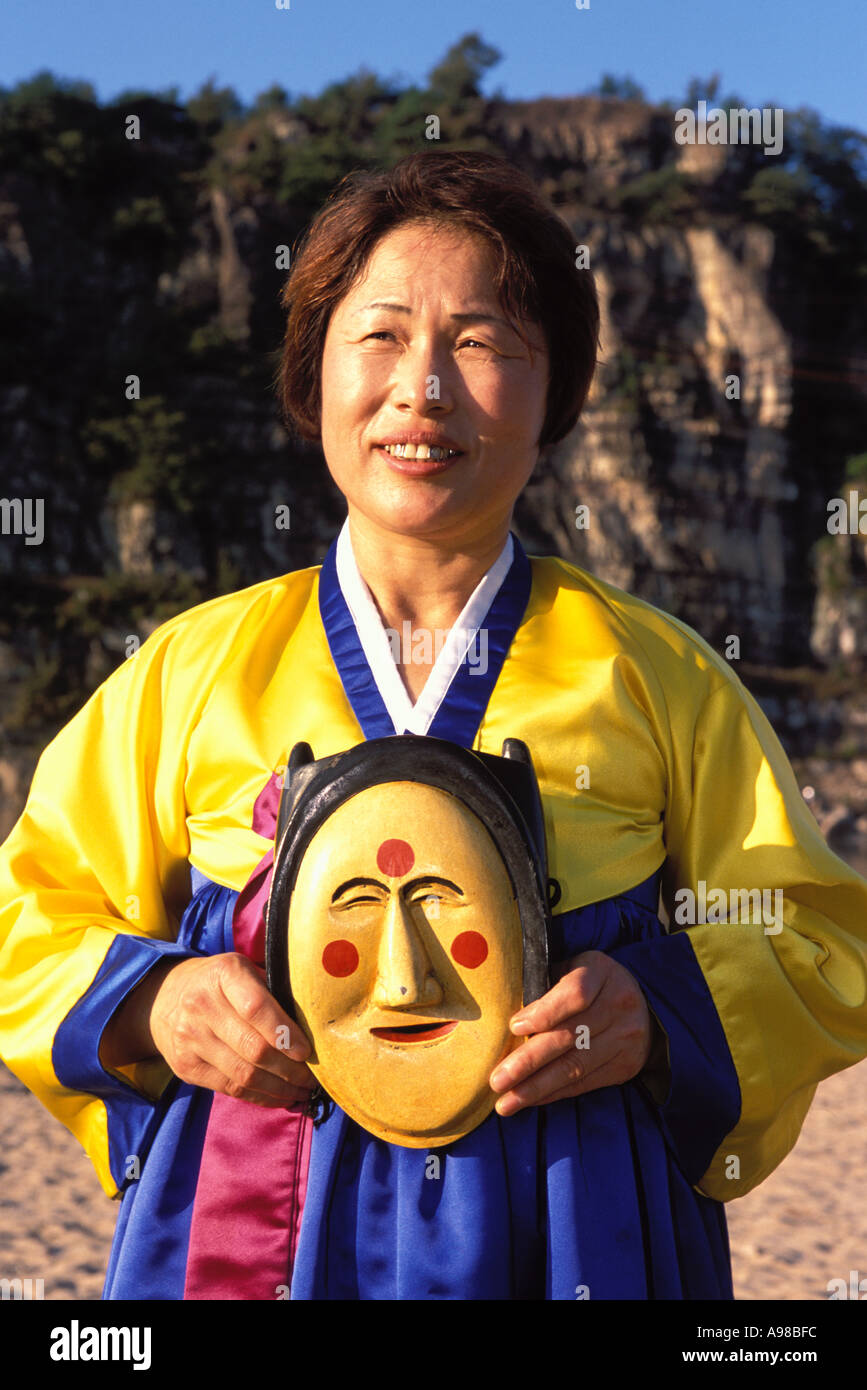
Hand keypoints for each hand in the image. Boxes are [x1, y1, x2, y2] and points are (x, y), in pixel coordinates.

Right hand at [144, 954, 314, 1107]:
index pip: (257, 1008)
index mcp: (223, 974)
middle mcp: (201, 1005)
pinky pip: (230, 1088)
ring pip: (243, 1074)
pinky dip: (260, 1097)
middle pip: (253, 1048)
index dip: (285, 1033)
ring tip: (301, 1090)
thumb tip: (312, 1027)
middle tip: (311, 1077)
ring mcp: (190, 1039)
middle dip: (289, 1069)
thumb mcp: (243, 970)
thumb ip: (272, 991)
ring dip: (279, 1088)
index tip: (307, 1051)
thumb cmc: (220, 983)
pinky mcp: (185, 1067)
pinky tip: (279, 1096)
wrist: (163, 998)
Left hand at [489, 950, 652, 1115]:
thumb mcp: (571, 969)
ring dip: (536, 1087)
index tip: (514, 1027)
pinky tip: (529, 1099)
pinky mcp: (625, 1065)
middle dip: (528, 1062)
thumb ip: (544, 985)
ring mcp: (626, 1037)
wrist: (642, 1005)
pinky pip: (584, 1083)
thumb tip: (504, 1015)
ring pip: (575, 1066)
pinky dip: (554, 1093)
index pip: (575, 994)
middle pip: (570, 1037)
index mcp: (600, 972)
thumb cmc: (589, 984)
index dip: (544, 1012)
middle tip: (497, 1080)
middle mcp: (619, 1004)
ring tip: (506, 1102)